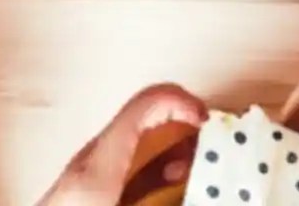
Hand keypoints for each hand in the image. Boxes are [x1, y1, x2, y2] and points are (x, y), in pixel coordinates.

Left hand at [37, 84, 206, 205]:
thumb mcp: (106, 194)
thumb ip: (163, 196)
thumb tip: (198, 193)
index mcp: (100, 168)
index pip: (146, 104)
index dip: (182, 102)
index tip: (207, 123)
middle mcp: (92, 160)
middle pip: (147, 118)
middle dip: (184, 128)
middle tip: (210, 149)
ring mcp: (88, 172)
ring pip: (140, 141)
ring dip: (173, 149)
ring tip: (195, 172)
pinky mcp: (89, 187)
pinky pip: (130, 162)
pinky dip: (156, 167)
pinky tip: (171, 186)